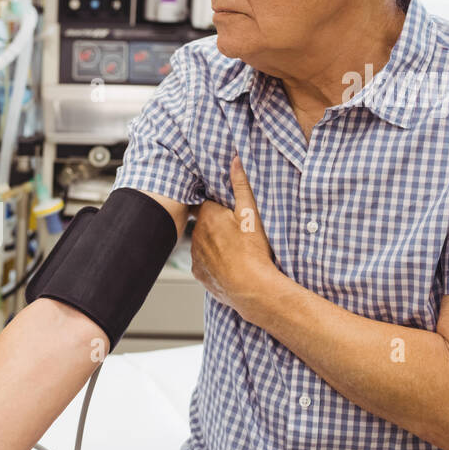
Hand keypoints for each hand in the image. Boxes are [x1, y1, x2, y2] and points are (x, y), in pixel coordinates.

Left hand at [190, 154, 280, 319]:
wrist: (251, 288)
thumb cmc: (253, 250)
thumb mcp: (251, 214)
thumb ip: (242, 186)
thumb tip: (235, 161)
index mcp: (207, 216)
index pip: (203, 201)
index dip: (213, 202)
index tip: (223, 205)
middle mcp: (196, 234)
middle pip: (202, 222)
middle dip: (213, 222)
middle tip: (232, 227)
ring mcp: (195, 254)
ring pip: (201, 242)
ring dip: (212, 242)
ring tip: (232, 247)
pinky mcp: (198, 272)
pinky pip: (203, 261)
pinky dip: (212, 260)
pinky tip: (227, 262)